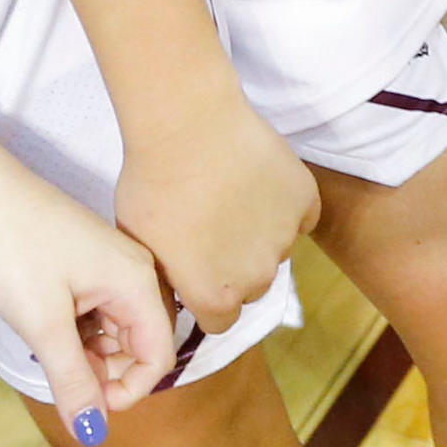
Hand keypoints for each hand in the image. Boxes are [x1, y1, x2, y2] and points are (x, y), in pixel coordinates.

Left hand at [0, 153, 176, 444]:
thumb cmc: (14, 249)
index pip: (158, 356)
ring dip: (87, 353)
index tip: (85, 404)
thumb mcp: (42, 323)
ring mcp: (110, 265)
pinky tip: (44, 326)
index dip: (128, 391)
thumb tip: (93, 433)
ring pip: (114, 329)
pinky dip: (76, 330)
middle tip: (56, 373)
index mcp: (136, 282)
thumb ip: (72, 380)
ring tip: (45, 346)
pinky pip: (97, 310)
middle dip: (105, 372)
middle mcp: (134, 272)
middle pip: (139, 343)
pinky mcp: (87, 262)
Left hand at [109, 100, 316, 334]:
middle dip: (234, 267)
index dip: (206, 297)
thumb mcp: (140, 246)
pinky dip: (283, 203)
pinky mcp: (305, 198)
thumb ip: (165, 281)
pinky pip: (299, 212)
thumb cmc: (152, 185)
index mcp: (215, 295)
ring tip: (230, 195)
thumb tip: (172, 296)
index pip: (220, 320)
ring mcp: (286, 237)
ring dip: (258, 233)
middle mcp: (257, 275)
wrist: (186, 127)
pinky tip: (257, 180)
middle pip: (251, 285)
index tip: (196, 272)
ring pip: (275, 247)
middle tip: (211, 228)